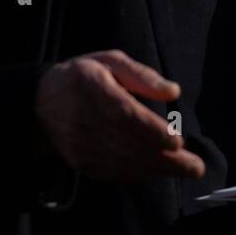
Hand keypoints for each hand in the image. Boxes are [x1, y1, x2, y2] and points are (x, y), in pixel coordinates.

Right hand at [35, 49, 204, 182]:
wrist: (41, 101)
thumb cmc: (83, 76)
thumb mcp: (110, 61)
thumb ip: (142, 75)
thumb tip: (173, 92)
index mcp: (90, 86)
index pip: (122, 113)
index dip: (150, 130)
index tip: (176, 141)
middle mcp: (83, 118)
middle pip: (128, 144)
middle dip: (165, 158)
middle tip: (194, 166)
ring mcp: (80, 144)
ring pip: (123, 162)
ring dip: (158, 170)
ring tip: (186, 169)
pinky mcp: (80, 161)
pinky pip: (114, 172)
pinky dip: (140, 174)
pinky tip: (160, 171)